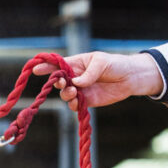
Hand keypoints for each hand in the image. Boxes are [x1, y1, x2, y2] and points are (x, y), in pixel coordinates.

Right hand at [32, 51, 164, 111]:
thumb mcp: (102, 62)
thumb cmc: (115, 64)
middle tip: (63, 83)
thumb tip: (77, 83)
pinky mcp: (86, 101)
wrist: (131, 78)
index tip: (36, 69)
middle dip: (57, 82)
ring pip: (64, 94)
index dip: (46, 67)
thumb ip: (88, 72)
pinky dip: (72, 104)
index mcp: (76, 64)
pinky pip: (73, 105)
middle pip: (58, 81)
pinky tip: (76, 101)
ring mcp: (79, 89)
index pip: (58, 65)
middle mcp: (75, 77)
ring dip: (65, 94)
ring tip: (73, 92)